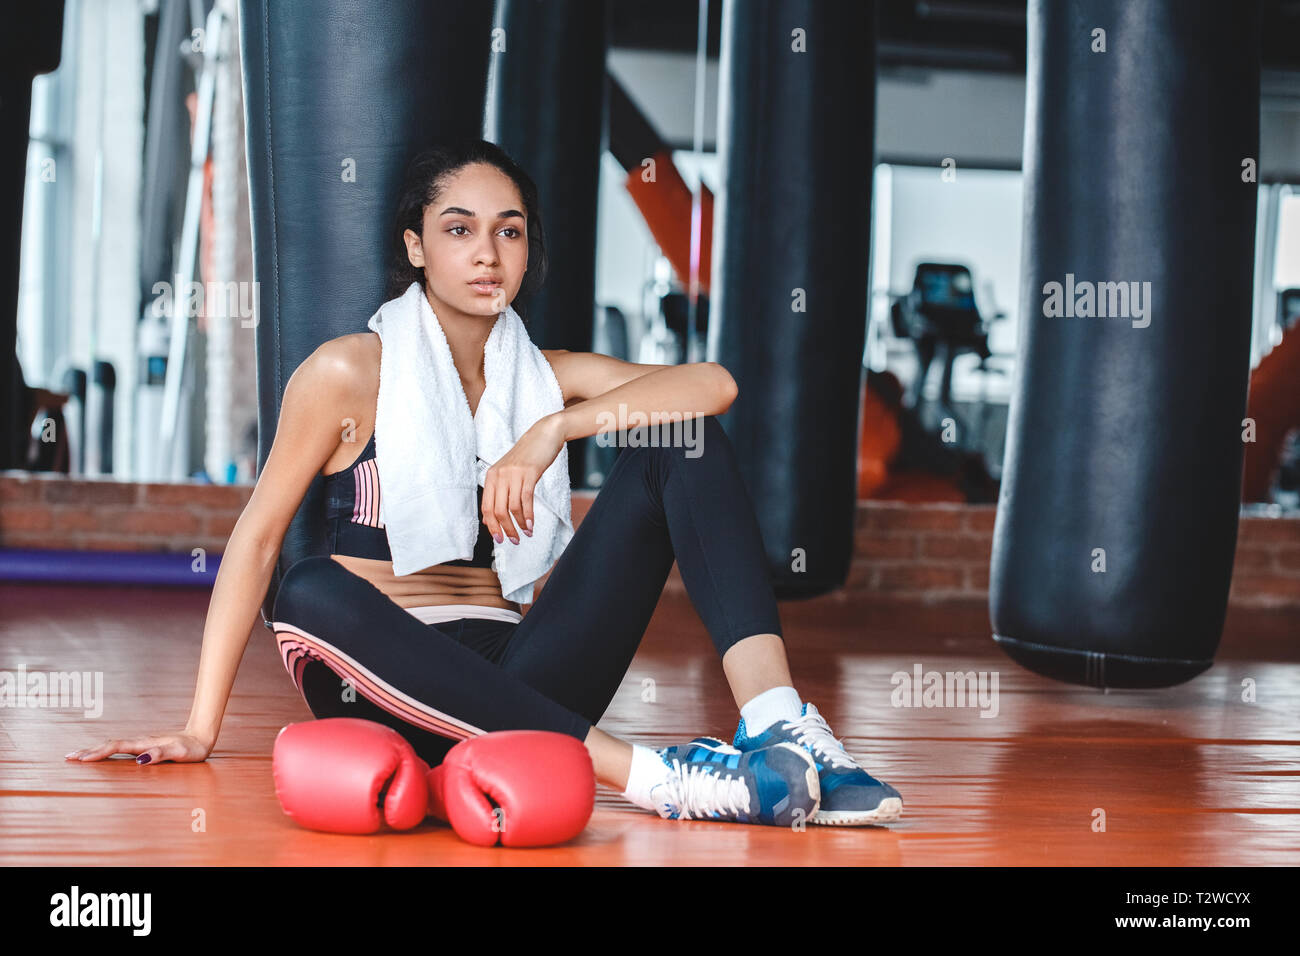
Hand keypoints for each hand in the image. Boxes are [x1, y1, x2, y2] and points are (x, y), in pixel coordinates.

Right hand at [65, 730, 213, 764]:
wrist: (201, 737)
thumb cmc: (192, 748)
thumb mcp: (180, 753)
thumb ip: (161, 755)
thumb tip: (140, 760)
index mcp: (145, 743)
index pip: (117, 747)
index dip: (99, 753)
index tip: (82, 759)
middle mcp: (140, 742)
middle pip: (109, 744)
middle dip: (89, 751)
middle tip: (67, 757)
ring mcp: (141, 743)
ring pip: (113, 745)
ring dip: (94, 750)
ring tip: (76, 756)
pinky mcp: (143, 746)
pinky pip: (119, 748)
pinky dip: (105, 750)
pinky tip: (100, 754)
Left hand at [481, 415, 565, 545]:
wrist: (543, 434)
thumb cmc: (528, 455)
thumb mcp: (508, 472)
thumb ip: (500, 491)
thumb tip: (491, 518)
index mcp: (491, 476)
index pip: (486, 507)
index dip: (492, 526)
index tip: (499, 539)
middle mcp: (499, 475)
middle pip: (497, 510)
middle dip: (505, 529)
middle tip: (514, 540)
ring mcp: (513, 473)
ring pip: (511, 507)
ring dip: (519, 525)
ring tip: (526, 533)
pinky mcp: (529, 473)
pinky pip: (526, 499)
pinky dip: (528, 516)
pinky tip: (531, 525)